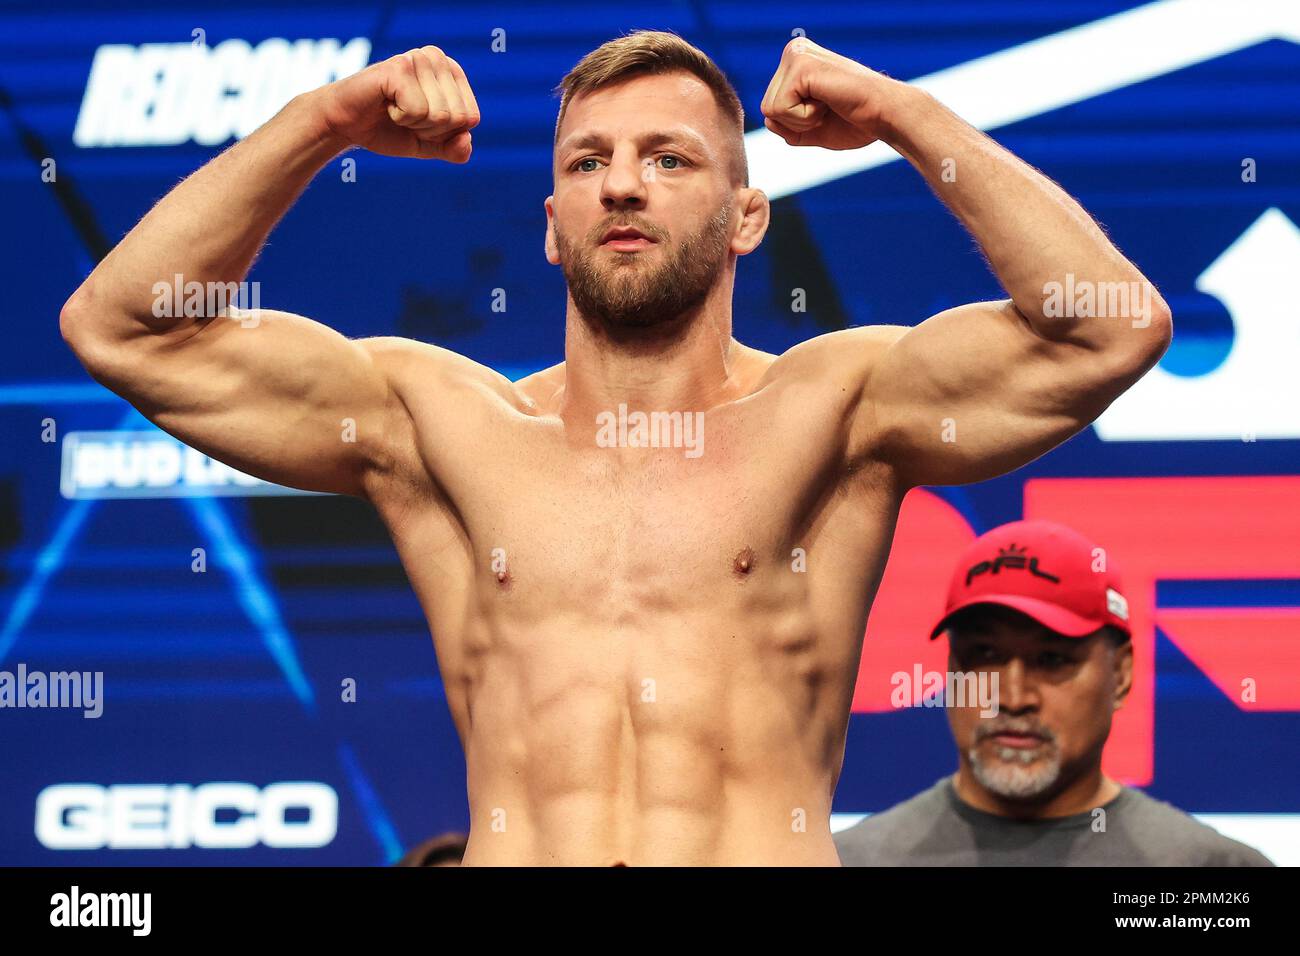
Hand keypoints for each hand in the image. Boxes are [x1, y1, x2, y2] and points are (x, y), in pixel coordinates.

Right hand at [315, 46, 479, 160]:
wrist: (346, 125)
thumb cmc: (388, 129)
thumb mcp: (429, 145)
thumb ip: (455, 149)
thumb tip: (466, 140)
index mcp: (452, 71)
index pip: (471, 118)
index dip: (444, 133)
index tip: (420, 121)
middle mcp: (437, 58)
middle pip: (458, 117)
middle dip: (430, 130)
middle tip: (404, 116)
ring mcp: (418, 58)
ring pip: (440, 115)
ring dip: (414, 123)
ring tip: (394, 108)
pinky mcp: (399, 67)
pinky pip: (417, 111)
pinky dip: (400, 117)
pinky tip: (385, 103)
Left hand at [760, 37, 901, 149]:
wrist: (884, 116)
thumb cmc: (855, 122)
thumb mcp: (811, 127)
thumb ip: (786, 123)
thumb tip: (767, 119)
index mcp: (795, 63)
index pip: (770, 109)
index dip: (796, 124)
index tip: (826, 110)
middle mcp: (793, 52)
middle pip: (766, 109)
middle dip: (796, 123)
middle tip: (828, 109)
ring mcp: (796, 55)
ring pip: (770, 110)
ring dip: (802, 120)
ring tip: (828, 104)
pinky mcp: (800, 65)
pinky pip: (780, 109)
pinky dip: (805, 117)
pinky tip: (828, 102)